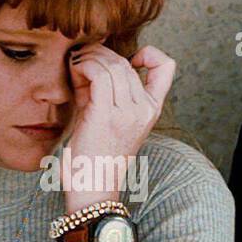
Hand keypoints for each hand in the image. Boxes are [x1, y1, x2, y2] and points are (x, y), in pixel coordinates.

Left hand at [64, 44, 174, 208]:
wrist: (92, 188)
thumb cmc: (95, 156)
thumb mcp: (107, 117)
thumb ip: (104, 91)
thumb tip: (88, 63)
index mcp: (151, 111)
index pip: (166, 68)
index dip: (150, 54)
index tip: (129, 58)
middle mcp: (144, 110)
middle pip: (126, 63)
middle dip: (101, 53)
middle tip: (82, 57)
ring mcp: (128, 113)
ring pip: (113, 65)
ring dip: (90, 56)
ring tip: (75, 62)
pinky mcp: (107, 115)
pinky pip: (99, 75)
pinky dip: (84, 65)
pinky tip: (74, 69)